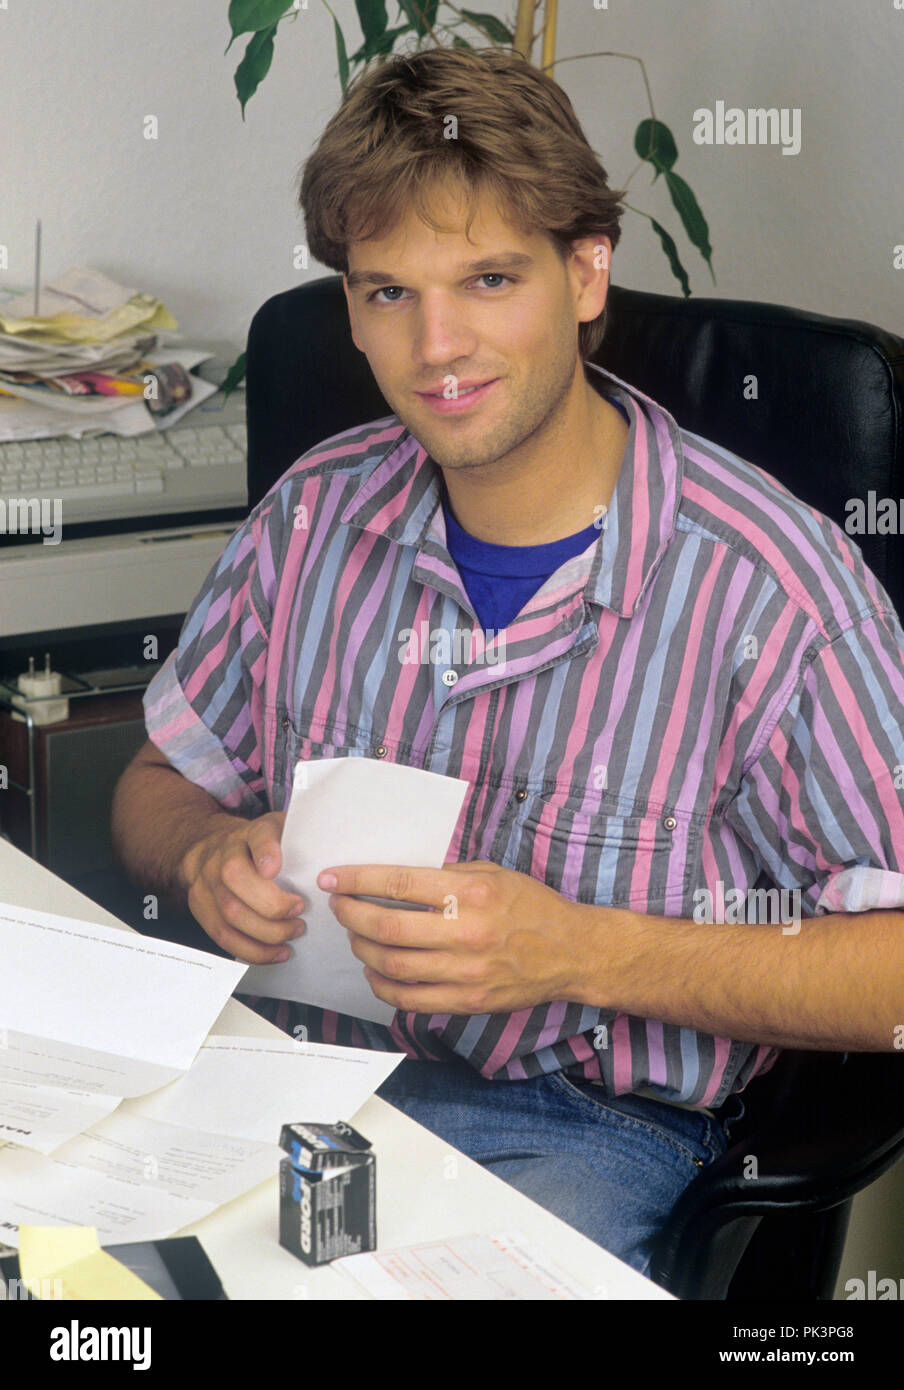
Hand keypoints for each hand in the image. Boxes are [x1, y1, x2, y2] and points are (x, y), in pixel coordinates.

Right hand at [180, 811, 305, 962]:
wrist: (211, 849)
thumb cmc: (258, 846)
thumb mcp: (280, 831)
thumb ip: (302, 841)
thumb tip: (337, 860)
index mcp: (250, 833)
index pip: (257, 836)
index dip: (265, 851)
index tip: (275, 869)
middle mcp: (223, 856)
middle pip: (236, 878)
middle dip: (272, 905)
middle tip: (300, 914)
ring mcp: (208, 883)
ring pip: (230, 913)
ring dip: (266, 932)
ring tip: (292, 934)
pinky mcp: (202, 909)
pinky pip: (223, 936)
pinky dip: (252, 950)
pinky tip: (275, 952)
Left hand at [318, 859, 595, 1013]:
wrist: (571, 952)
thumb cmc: (530, 906)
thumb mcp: (492, 874)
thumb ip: (446, 875)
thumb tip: (395, 877)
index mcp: (471, 892)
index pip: (399, 882)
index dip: (357, 879)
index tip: (333, 878)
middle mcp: (466, 932)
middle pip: (387, 926)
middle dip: (351, 915)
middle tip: (338, 906)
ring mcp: (466, 971)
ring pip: (392, 965)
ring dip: (363, 949)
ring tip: (356, 936)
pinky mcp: (467, 1000)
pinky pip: (410, 999)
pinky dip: (382, 986)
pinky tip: (375, 971)